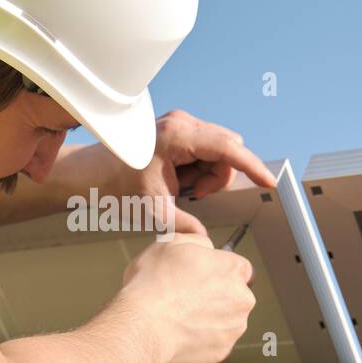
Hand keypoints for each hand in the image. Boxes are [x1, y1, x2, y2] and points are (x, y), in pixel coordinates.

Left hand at [109, 110, 277, 236]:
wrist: (93, 173)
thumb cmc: (118, 186)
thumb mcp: (155, 211)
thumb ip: (185, 226)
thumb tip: (205, 239)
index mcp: (178, 137)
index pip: (227, 149)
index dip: (251, 166)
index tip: (268, 181)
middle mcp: (183, 123)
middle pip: (226, 150)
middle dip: (216, 177)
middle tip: (190, 194)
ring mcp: (181, 123)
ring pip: (218, 151)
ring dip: (207, 175)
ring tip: (180, 187)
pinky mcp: (180, 129)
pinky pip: (206, 149)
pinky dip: (198, 169)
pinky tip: (178, 179)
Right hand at [117, 232, 255, 362]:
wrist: (142, 326)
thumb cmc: (153, 283)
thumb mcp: (170, 243)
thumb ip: (196, 241)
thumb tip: (205, 246)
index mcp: (233, 269)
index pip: (239, 268)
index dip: (218, 271)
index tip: (202, 277)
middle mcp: (242, 300)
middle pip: (234, 296)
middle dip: (215, 297)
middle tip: (184, 297)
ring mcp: (233, 329)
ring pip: (224, 322)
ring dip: (208, 319)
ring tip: (177, 317)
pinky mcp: (220, 353)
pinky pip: (212, 344)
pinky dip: (199, 341)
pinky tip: (177, 334)